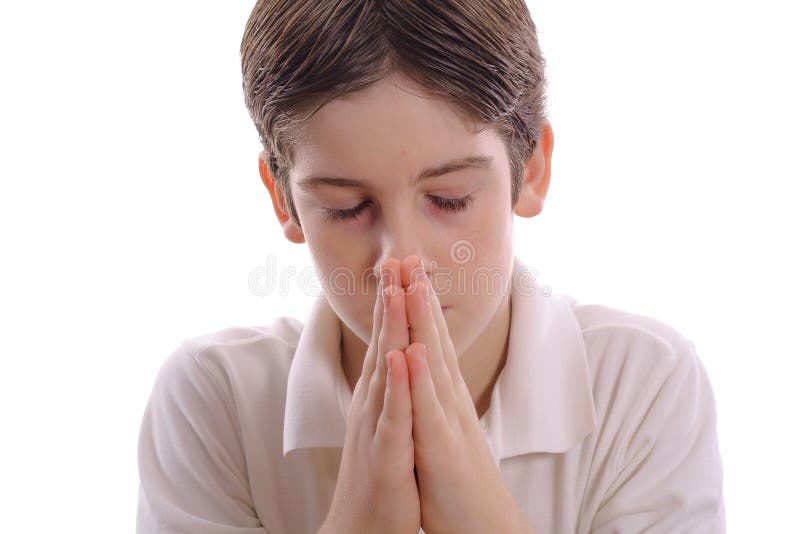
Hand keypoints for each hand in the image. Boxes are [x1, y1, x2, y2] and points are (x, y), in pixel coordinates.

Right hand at [322, 259, 419, 533]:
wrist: (361, 526)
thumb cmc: (379, 474)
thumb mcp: (385, 422)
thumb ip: (388, 389)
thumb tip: (394, 357)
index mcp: (378, 395)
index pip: (386, 338)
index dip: (394, 302)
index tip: (402, 265)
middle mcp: (373, 402)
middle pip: (382, 341)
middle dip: (390, 299)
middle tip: (395, 257)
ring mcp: (377, 424)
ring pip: (385, 369)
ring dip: (390, 329)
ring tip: (395, 290)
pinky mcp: (387, 451)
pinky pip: (393, 414)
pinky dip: (397, 384)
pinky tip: (399, 357)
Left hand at [400, 255, 528, 533]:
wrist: (481, 526)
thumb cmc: (455, 481)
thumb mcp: (441, 430)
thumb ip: (433, 399)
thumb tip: (425, 371)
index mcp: (443, 396)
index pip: (428, 340)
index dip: (416, 304)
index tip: (404, 270)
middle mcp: (448, 399)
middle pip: (432, 339)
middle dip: (418, 297)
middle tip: (408, 256)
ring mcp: (448, 420)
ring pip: (432, 363)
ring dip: (420, 323)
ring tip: (410, 284)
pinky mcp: (442, 448)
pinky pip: (428, 409)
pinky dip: (420, 379)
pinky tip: (411, 351)